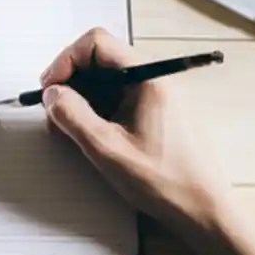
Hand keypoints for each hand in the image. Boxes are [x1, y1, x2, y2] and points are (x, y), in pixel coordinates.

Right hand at [40, 28, 231, 235]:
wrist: (205, 211)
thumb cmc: (166, 182)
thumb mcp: (108, 149)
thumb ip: (73, 116)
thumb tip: (52, 95)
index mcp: (149, 78)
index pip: (97, 43)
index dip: (65, 61)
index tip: (50, 88)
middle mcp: (157, 79)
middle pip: (101, 59)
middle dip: (71, 80)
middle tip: (54, 110)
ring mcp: (159, 95)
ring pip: (108, 79)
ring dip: (83, 97)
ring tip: (69, 129)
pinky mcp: (158, 111)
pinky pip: (121, 96)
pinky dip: (99, 109)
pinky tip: (91, 135)